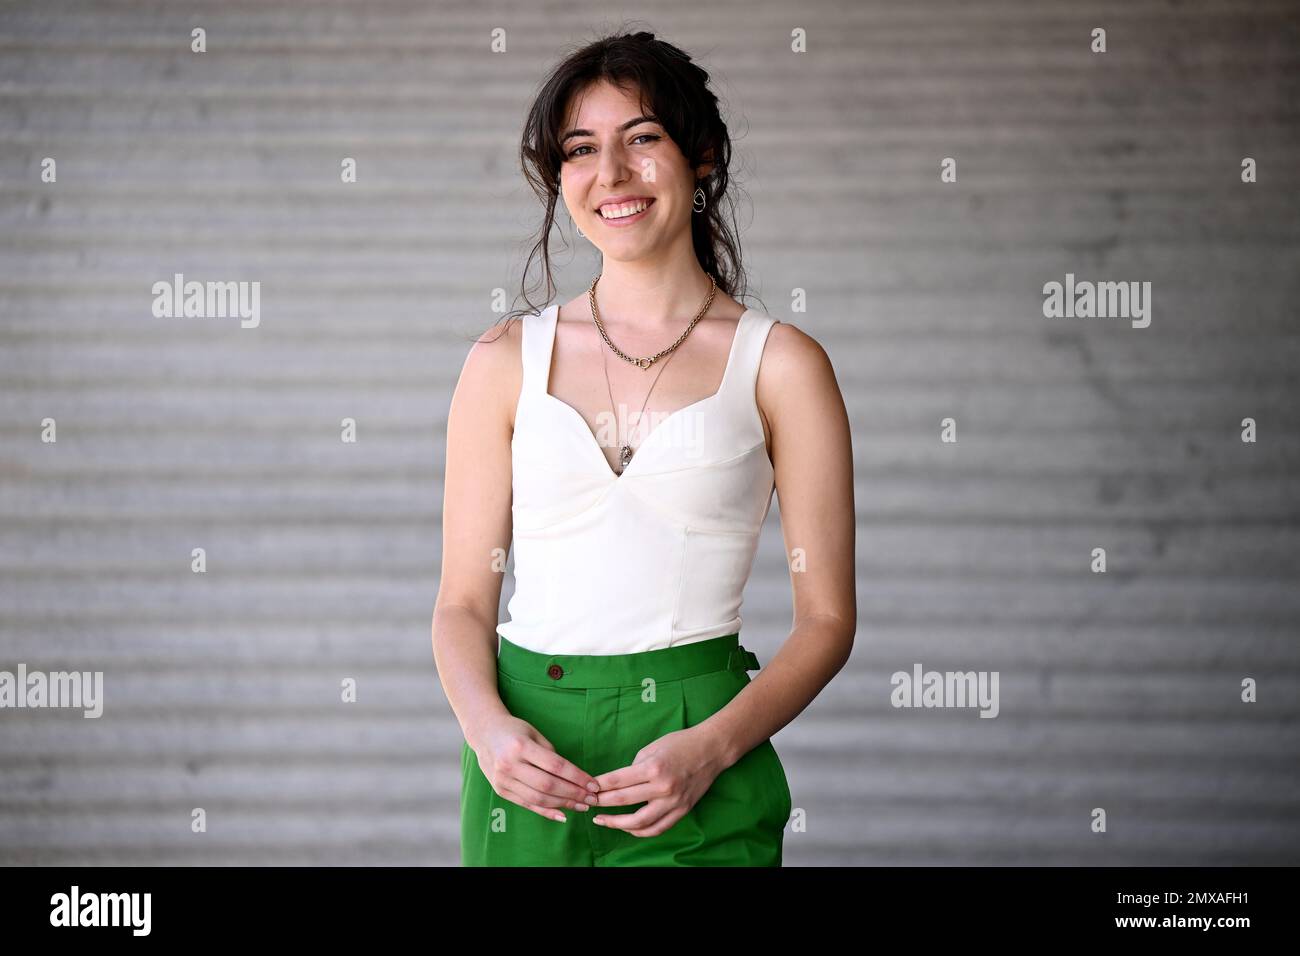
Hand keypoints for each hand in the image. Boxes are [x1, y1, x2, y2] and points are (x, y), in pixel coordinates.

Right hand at [467, 715, 599, 821]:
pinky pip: (527, 804)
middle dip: (574, 794)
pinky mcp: (501, 791)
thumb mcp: (534, 734)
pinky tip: (562, 815)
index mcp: (521, 747)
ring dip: (563, 805)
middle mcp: (510, 765)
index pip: (556, 766)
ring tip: (581, 806)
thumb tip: (574, 778)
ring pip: (538, 798)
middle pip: (548, 785)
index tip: (594, 784)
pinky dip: (546, 811)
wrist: (485, 734)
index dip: (577, 777)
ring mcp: (503, 780)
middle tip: (592, 799)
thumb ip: (552, 755)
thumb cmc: (515, 731)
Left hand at [588, 726, 726, 836]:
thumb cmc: (680, 743)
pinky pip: (657, 828)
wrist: (711, 750)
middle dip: (602, 803)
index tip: (588, 788)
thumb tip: (619, 782)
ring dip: (617, 824)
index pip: (618, 781)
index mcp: (653, 767)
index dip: (599, 786)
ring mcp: (673, 801)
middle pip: (623, 801)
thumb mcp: (653, 747)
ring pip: (639, 822)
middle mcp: (662, 787)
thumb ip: (635, 766)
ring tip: (603, 821)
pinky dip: (640, 831)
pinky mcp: (682, 810)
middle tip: (588, 803)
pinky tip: (628, 828)